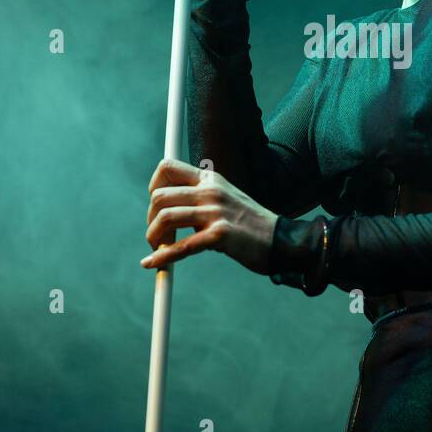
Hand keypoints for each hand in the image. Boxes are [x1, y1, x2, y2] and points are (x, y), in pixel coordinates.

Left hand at [143, 157, 279, 274]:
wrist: (281, 241)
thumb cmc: (250, 225)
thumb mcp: (226, 200)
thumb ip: (201, 198)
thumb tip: (167, 209)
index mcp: (211, 179)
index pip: (167, 167)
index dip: (153, 186)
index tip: (155, 207)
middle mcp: (211, 191)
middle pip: (159, 196)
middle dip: (150, 218)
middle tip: (156, 236)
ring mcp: (216, 212)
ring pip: (165, 218)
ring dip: (153, 237)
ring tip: (158, 250)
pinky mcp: (220, 235)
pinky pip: (181, 246)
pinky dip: (162, 257)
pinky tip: (152, 264)